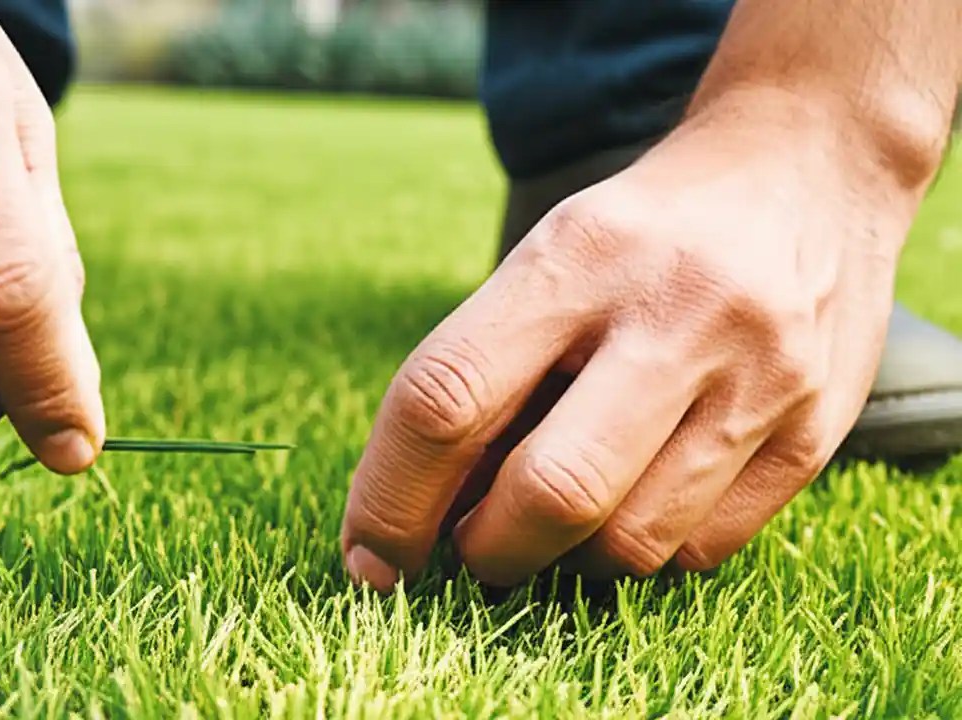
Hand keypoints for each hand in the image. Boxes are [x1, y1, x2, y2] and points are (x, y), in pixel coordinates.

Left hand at [342, 89, 935, 589]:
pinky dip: (643, 552)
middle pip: (549, 491)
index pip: (448, 396)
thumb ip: (484, 376)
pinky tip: (634, 505)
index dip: (390, 497)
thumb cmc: (639, 236)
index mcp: (576, 258)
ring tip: (557, 521)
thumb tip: (417, 517)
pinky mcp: (817, 429)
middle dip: (485, 550)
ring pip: (630, 542)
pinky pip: (700, 551)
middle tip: (471, 549)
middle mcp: (676, 312)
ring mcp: (760, 374)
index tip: (368, 558)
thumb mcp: (548, 263)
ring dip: (565, 559)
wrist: (804, 167)